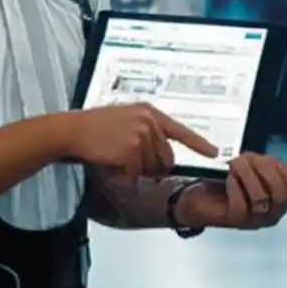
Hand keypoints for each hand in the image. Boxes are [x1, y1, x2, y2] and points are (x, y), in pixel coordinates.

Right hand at [64, 103, 218, 180]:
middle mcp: (149, 121)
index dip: (198, 143)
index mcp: (148, 112)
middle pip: (166, 157)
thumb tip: (162, 160)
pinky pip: (136, 173)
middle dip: (151, 166)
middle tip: (126, 159)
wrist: (72, 131)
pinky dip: (124, 174)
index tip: (214, 153)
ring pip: (152, 167)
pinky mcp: (132, 149)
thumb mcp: (124, 120)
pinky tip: (110, 162)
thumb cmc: (94, 128)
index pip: (180, 130)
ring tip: (114, 156)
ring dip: (134, 170)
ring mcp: (142, 134)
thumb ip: (147, 134)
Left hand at [174, 153, 286, 229]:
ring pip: (262, 199)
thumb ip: (262, 165)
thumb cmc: (225, 182)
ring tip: (233, 166)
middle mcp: (272, 212)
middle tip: (244, 159)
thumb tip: (263, 161)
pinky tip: (227, 179)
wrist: (195, 199)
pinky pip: (241, 207)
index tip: (262, 158)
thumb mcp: (249, 169)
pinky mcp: (234, 221)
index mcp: (280, 198)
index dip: (280, 167)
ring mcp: (254, 220)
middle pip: (281, 193)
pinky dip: (234, 188)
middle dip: (263, 170)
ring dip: (247, 176)